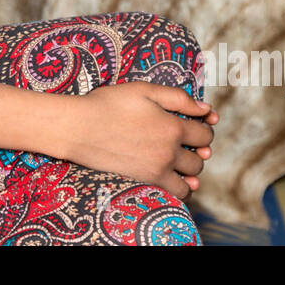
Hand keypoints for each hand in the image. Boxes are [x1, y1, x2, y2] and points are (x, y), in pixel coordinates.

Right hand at [59, 81, 215, 199]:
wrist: (79, 127)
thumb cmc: (108, 104)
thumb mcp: (143, 90)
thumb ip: (177, 97)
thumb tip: (205, 108)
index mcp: (172, 126)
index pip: (204, 133)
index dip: (205, 127)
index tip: (197, 124)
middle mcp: (169, 151)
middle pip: (200, 158)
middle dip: (198, 150)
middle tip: (187, 143)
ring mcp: (158, 169)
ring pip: (191, 178)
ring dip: (191, 170)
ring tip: (181, 162)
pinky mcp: (145, 182)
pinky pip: (176, 194)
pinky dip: (181, 189)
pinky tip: (174, 179)